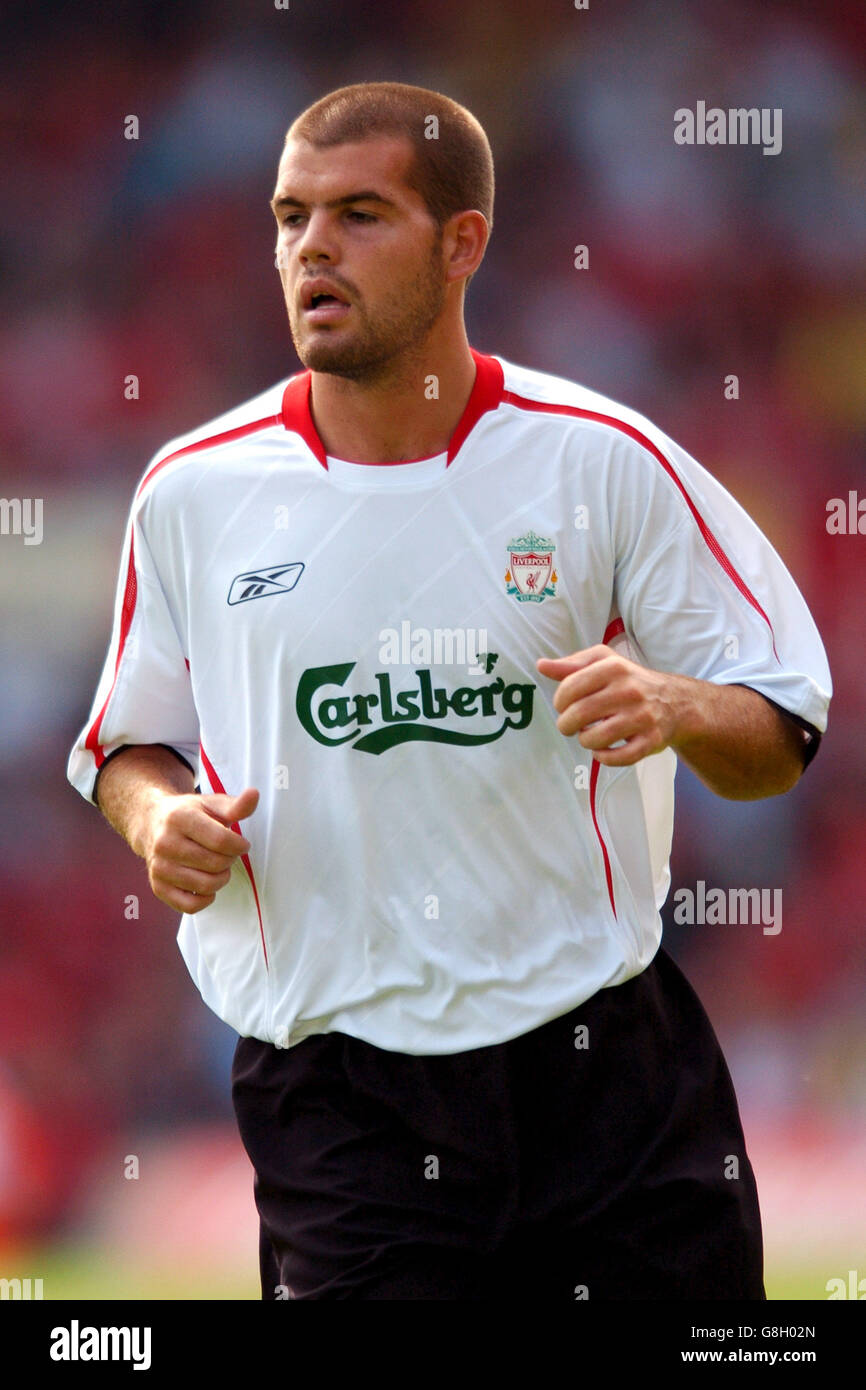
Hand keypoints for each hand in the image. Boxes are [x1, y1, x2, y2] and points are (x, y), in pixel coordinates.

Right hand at [137, 786, 259, 913]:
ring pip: (206, 886)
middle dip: (230, 860)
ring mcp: (159, 867)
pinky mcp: (157, 887)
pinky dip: (206, 899)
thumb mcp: (211, 804)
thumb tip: (254, 795)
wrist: (151, 823)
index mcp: (180, 818)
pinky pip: (190, 906)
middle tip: (227, 854)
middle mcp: (165, 843)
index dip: (240, 846)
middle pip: (216, 864)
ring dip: (221, 878)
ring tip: (218, 867)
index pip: (221, 841)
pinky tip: (207, 885)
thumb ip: (236, 805)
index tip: (242, 844)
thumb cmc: (188, 814)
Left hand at [536, 645, 681, 766]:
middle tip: (569, 725)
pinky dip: (604, 758)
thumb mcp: (604, 662)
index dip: (559, 701)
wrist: (676, 702)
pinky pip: (619, 757)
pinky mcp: (651, 740)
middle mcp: (630, 690)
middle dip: (566, 724)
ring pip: (597, 738)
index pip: (570, 687)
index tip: (563, 706)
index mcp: (614, 668)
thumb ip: (572, 664)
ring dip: (584, 740)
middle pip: (579, 714)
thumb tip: (541, 665)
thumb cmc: (630, 681)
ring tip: (588, 735)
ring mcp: (642, 717)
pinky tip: (601, 750)